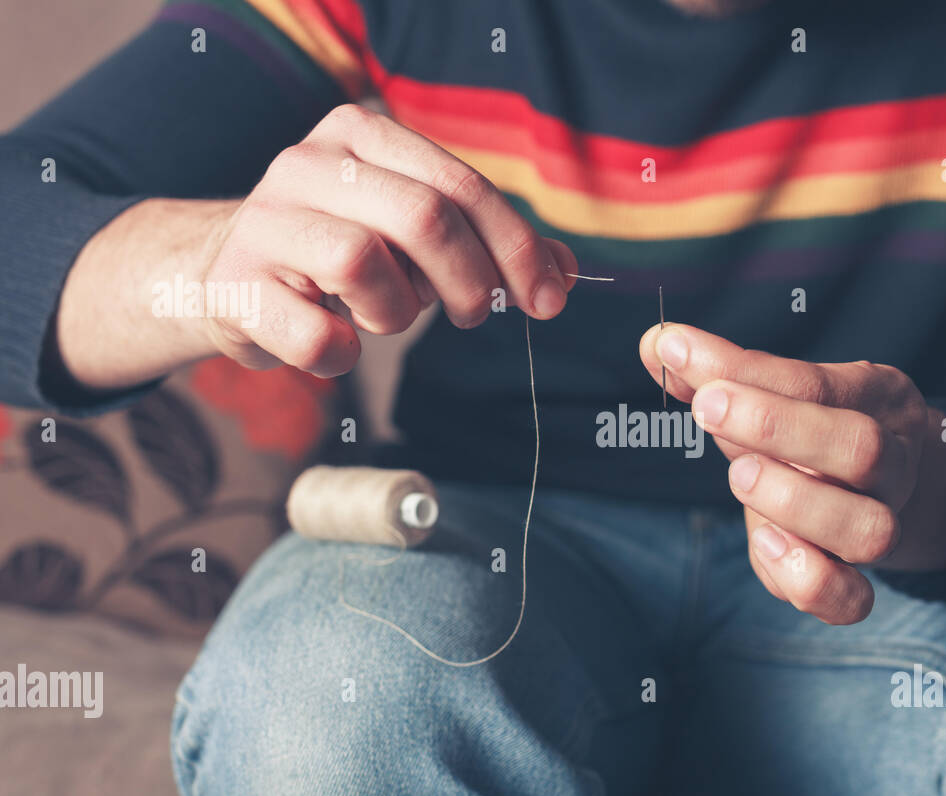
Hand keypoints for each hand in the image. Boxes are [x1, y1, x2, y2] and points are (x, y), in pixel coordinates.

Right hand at [201, 103, 577, 375]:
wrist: (222, 276)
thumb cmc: (337, 253)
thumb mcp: (414, 236)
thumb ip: (489, 245)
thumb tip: (566, 270)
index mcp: (361, 135)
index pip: (460, 185)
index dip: (516, 247)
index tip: (550, 300)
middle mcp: (308, 163)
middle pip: (423, 217)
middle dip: (471, 282)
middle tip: (474, 316)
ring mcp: (264, 221)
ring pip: (366, 265)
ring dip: (397, 313)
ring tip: (379, 314)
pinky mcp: (235, 285)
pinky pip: (318, 336)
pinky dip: (343, 355)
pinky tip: (335, 342)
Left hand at [640, 323, 945, 624]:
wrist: (886, 486)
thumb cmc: (815, 430)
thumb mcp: (779, 395)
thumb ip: (720, 374)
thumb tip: (654, 344)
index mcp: (876, 398)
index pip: (814, 383)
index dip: (743, 370)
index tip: (678, 350)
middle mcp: (892, 463)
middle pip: (861, 449)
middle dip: (776, 427)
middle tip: (707, 410)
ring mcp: (882, 525)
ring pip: (866, 530)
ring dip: (794, 505)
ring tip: (740, 477)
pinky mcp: (860, 582)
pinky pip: (853, 600)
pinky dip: (808, 582)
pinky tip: (765, 546)